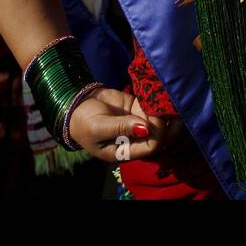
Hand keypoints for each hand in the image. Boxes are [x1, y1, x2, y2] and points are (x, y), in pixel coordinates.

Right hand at [67, 87, 183, 162]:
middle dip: (169, 124)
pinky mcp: (139, 109)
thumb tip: (145, 129)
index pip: (151, 147)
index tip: (152, 118)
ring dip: (167, 112)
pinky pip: (155, 108)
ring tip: (168, 99)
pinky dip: (160, 102)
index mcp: (126, 151)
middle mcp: (137, 140)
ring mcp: (140, 123)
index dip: (157, 134)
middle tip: (168, 108)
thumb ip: (121, 127)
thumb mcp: (98, 127)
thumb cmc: (83, 122)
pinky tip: (161, 94)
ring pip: (162, 122)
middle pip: (163, 137)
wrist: (76, 105)